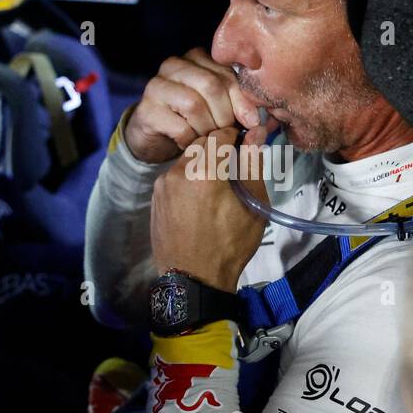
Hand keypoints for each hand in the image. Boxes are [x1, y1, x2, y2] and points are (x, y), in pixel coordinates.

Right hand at [124, 47, 263, 163]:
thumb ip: (237, 106)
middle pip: (211, 86)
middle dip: (224, 115)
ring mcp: (156, 86)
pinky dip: (191, 141)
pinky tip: (191, 144)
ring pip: (195, 104)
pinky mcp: (147, 110)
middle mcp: (174, 65)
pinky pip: (180, 127)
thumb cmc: (193, 120)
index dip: (242, 100)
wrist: (156, 138)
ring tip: (208, 139)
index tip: (252, 122)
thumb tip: (255, 120)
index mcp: (196, 58)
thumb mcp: (219, 108)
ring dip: (207, 128)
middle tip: (227, 133)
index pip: (226, 74)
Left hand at [151, 125, 269, 291]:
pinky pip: (175, 175)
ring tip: (218, 186)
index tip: (245, 144)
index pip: (221, 133)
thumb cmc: (229, 245)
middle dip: (219, 148)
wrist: (193, 279)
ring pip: (187, 158)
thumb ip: (253, 163)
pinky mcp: (156, 196)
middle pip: (202, 143)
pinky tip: (200, 198)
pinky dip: (189, 178)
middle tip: (234, 166)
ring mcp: (163, 184)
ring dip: (203, 163)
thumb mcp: (253, 204)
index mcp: (204, 171)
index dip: (236, 135)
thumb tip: (256, 132)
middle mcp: (178, 172)